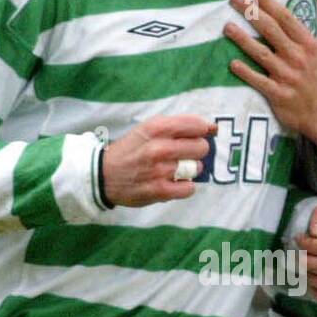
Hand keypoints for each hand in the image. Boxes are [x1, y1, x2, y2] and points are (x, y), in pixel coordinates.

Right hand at [100, 115, 214, 206]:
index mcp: (156, 128)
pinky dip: (185, 187)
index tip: (201, 134)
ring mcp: (159, 170)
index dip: (203, 130)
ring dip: (190, 170)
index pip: (196, 125)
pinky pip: (189, 188)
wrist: (104, 175)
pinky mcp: (160, 191)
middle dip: (196, 151)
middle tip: (184, 154)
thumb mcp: (147, 128)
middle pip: (201, 147)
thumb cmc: (131, 149)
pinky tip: (173, 183)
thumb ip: (178, 125)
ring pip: (196, 168)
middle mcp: (158, 147)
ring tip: (175, 169)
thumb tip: (212, 128)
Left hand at [225, 0, 316, 141]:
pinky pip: (258, 80)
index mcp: (309, 44)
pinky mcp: (277, 94)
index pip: (286, 18)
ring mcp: (285, 76)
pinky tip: (232, 63)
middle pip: (270, 30)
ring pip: (261, 53)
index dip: (268, 3)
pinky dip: (246, 72)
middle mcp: (296, 57)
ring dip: (242, 39)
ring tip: (227, 27)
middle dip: (251, 12)